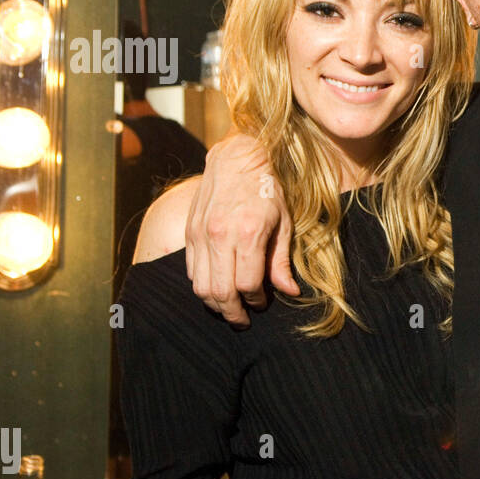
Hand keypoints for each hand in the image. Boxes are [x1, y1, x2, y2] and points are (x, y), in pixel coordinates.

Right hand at [185, 132, 298, 325]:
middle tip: (243, 320)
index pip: (247, 284)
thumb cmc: (266, 190)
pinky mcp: (189, 232)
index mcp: (247, 233)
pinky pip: (191, 271)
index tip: (263, 303)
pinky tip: (217, 287)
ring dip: (214, 304)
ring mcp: (200, 234)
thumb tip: (290, 291)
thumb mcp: (284, 223)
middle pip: (220, 292)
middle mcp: (219, 236)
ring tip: (229, 308)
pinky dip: (202, 285)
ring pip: (200, 286)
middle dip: (232, 312)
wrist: (236, 158)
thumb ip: (281, 260)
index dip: (256, 300)